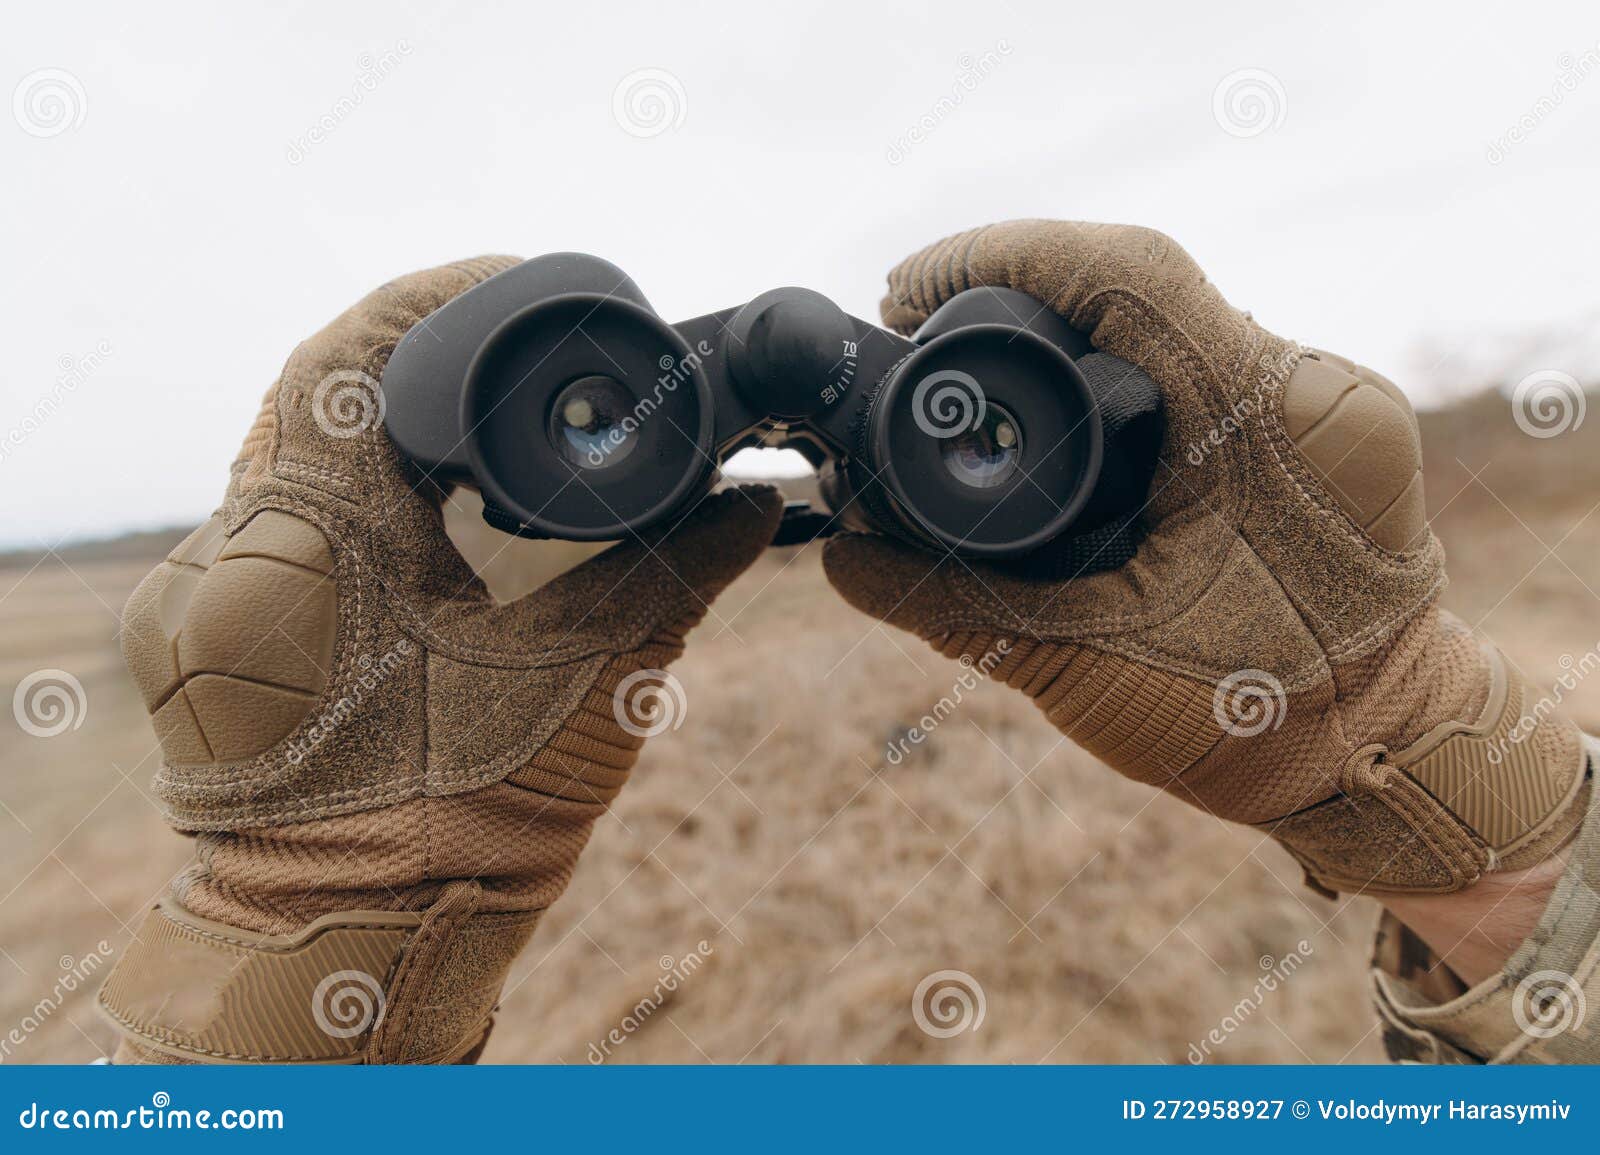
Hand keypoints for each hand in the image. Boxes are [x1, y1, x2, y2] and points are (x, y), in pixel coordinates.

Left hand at [99, 257, 780, 1062]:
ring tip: (475, 421)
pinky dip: (348, 484)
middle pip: (315, 387)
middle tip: (512, 357)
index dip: (441, 298)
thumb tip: (755, 501)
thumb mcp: (585, 689)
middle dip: (419, 357)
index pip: (348, 354)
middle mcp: (229, 556)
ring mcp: (200, 590)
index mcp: (312, 554)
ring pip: (289, 444)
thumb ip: (675, 576)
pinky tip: (416, 497)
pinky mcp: (204, 624)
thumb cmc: (467, 834)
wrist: (355, 943)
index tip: (519, 287)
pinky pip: (272, 508)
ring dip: (380, 418)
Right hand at [825, 220, 1586, 896]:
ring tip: (978, 368)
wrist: (1378, 756)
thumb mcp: (1084, 666)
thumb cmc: (1251, 728)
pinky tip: (1063, 405)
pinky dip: (1118, 369)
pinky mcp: (1315, 425)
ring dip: (1066, 330)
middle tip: (919, 327)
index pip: (1127, 271)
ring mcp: (1323, 400)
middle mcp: (1308, 390)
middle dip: (1015, 291)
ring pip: (1169, 317)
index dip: (1000, 255)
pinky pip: (1201, 359)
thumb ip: (955, 604)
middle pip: (1138, 285)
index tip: (907, 289)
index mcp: (1269, 426)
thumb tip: (843, 550)